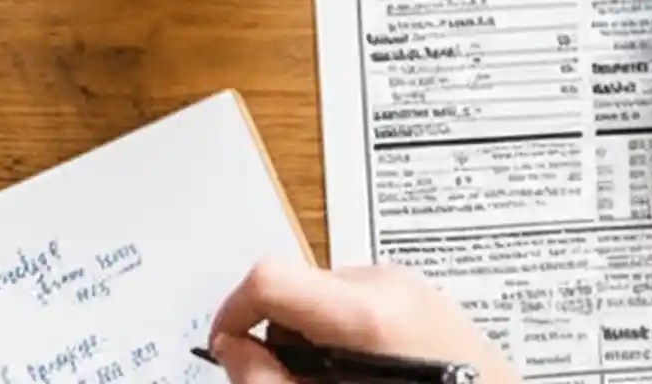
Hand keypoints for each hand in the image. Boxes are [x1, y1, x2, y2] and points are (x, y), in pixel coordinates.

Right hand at [208, 258, 522, 383]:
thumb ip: (269, 380)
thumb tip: (233, 349)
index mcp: (368, 313)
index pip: (269, 278)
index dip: (233, 313)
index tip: (226, 348)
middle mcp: (390, 285)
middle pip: (296, 287)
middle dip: (280, 335)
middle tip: (291, 381)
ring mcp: (411, 286)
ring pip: (324, 295)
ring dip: (314, 336)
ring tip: (339, 382)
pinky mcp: (424, 296)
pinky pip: (359, 301)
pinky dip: (345, 333)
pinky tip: (365, 373)